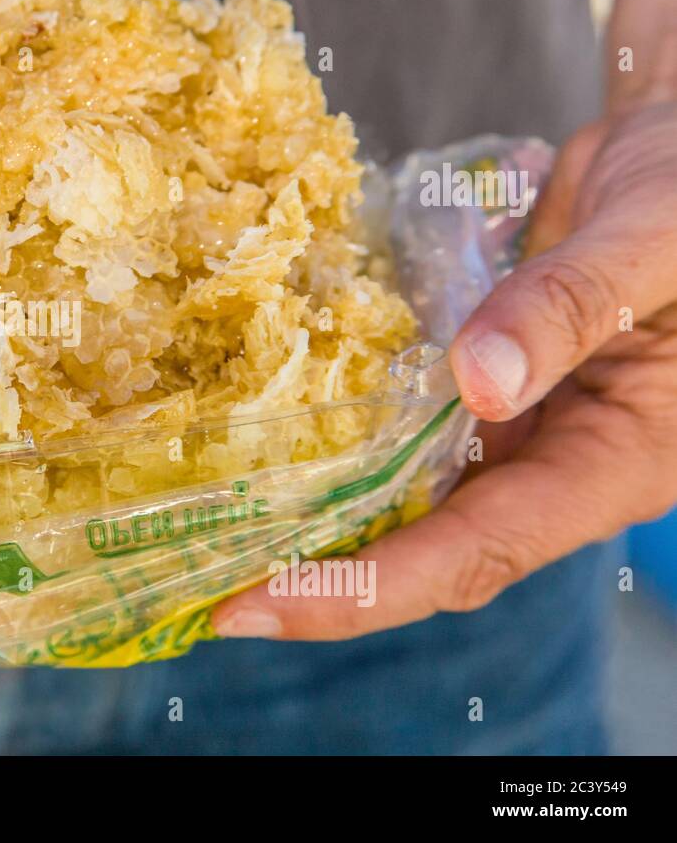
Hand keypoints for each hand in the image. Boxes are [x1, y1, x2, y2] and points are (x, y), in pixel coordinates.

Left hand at [214, 102, 676, 638]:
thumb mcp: (656, 236)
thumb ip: (572, 305)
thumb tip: (480, 383)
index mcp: (619, 461)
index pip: (480, 552)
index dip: (368, 589)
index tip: (262, 606)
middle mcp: (558, 464)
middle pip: (430, 548)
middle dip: (320, 579)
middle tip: (210, 593)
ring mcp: (518, 428)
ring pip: (410, 497)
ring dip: (320, 519)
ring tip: (216, 533)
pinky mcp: (484, 390)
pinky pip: (407, 431)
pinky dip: (341, 441)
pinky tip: (267, 438)